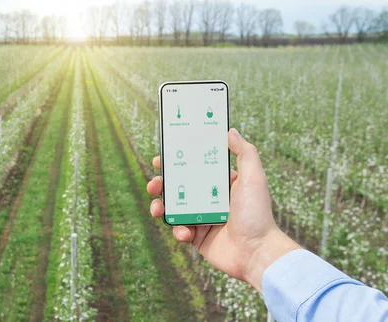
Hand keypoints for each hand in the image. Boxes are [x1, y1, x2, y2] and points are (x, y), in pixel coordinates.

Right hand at [146, 128, 299, 291]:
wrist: (257, 253)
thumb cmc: (257, 214)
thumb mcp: (254, 178)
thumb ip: (244, 152)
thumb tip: (230, 131)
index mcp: (221, 183)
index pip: (193, 168)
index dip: (176, 163)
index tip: (160, 159)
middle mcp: (209, 199)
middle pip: (178, 187)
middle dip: (161, 184)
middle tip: (154, 184)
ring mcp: (202, 218)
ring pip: (173, 208)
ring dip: (161, 206)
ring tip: (158, 209)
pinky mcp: (198, 238)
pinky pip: (179, 230)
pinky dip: (177, 230)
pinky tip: (184, 232)